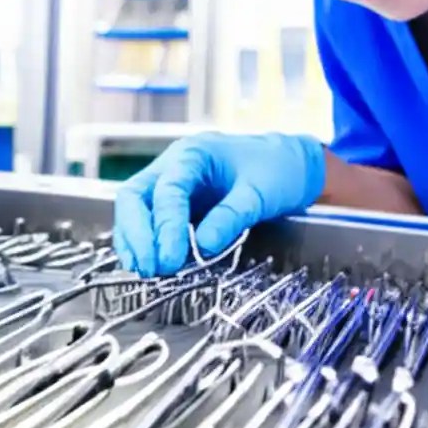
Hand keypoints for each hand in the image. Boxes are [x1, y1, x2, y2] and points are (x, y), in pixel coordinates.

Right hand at [112, 132, 326, 276]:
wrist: (292, 165)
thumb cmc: (278, 170)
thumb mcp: (261, 193)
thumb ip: (231, 217)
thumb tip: (202, 247)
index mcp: (194, 154)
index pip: (168, 190)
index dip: (165, 227)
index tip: (170, 260)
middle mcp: (173, 166)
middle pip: (135, 197)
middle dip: (137, 235)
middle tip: (148, 269)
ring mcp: (171, 184)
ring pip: (135, 210)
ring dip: (135, 242)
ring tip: (144, 272)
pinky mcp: (176, 205)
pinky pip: (149, 222)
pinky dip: (145, 243)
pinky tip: (148, 264)